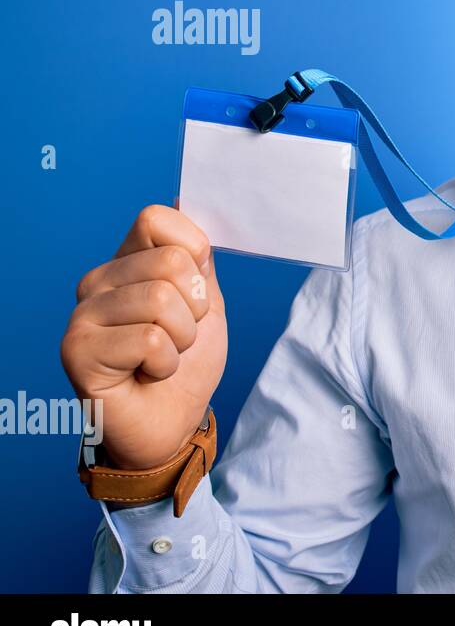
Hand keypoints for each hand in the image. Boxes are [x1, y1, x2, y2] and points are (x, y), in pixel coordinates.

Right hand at [60, 204, 227, 469]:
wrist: (171, 423)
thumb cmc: (187, 364)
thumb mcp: (206, 303)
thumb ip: (197, 259)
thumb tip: (183, 202)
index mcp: (128, 262)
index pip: (157, 218)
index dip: (194, 252)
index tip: (196, 291)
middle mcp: (99, 281)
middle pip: (170, 262)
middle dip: (195, 308)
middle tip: (179, 336)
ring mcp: (83, 314)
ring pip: (161, 300)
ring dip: (182, 338)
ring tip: (164, 356)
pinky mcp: (77, 349)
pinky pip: (149, 339)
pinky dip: (165, 362)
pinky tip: (147, 374)